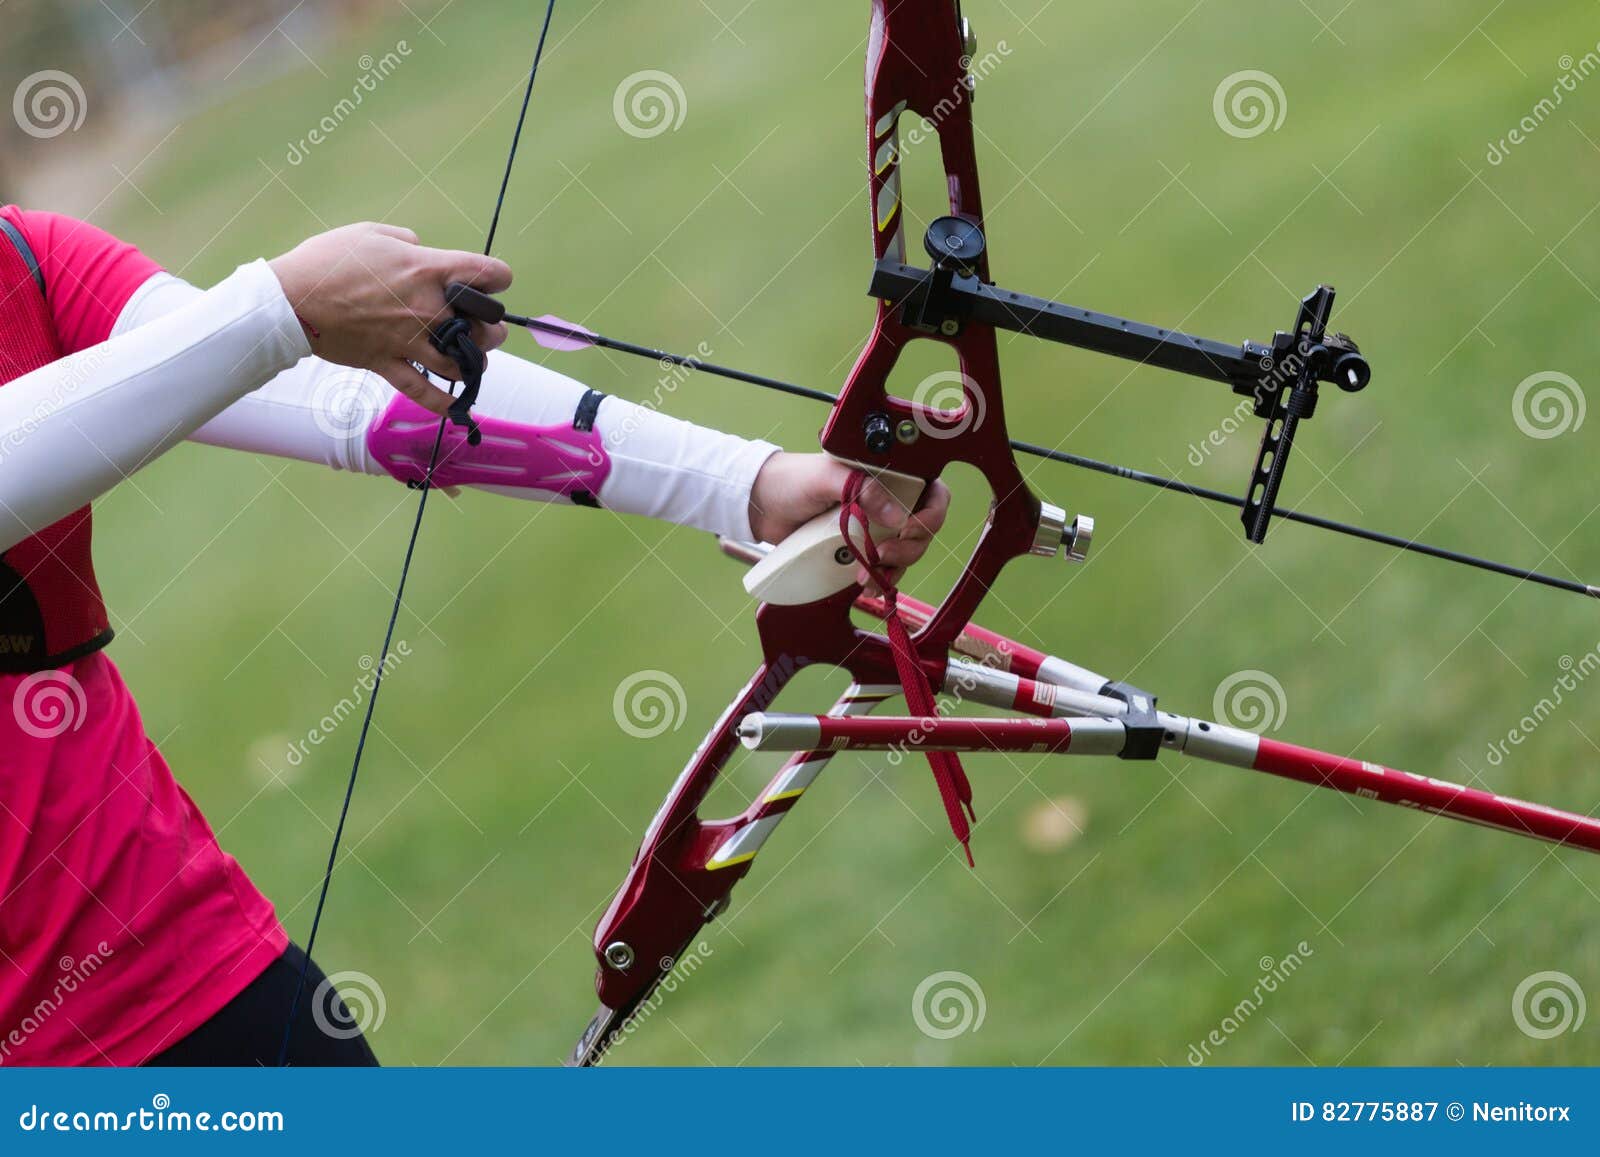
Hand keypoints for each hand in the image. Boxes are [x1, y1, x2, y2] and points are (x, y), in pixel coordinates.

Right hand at [270, 223, 513, 413]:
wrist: (290, 298)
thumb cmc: (328, 260)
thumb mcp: (371, 233)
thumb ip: (407, 241)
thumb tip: (421, 249)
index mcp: (429, 270)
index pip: (491, 275)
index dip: (498, 278)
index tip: (491, 282)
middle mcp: (428, 308)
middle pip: (487, 329)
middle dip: (491, 328)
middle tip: (482, 326)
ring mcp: (410, 340)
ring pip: (463, 365)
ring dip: (472, 363)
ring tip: (468, 357)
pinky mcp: (389, 364)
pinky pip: (424, 392)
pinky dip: (442, 403)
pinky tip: (456, 405)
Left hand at [749, 452, 950, 593]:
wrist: (761, 506)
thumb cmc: (793, 479)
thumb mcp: (829, 476)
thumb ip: (863, 489)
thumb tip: (899, 518)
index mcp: (888, 475)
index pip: (931, 492)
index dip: (932, 512)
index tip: (910, 528)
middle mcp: (888, 501)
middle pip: (923, 529)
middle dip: (909, 547)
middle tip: (882, 554)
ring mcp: (875, 528)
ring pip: (906, 553)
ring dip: (895, 568)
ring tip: (868, 576)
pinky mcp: (860, 550)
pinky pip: (883, 569)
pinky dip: (880, 580)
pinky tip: (865, 585)